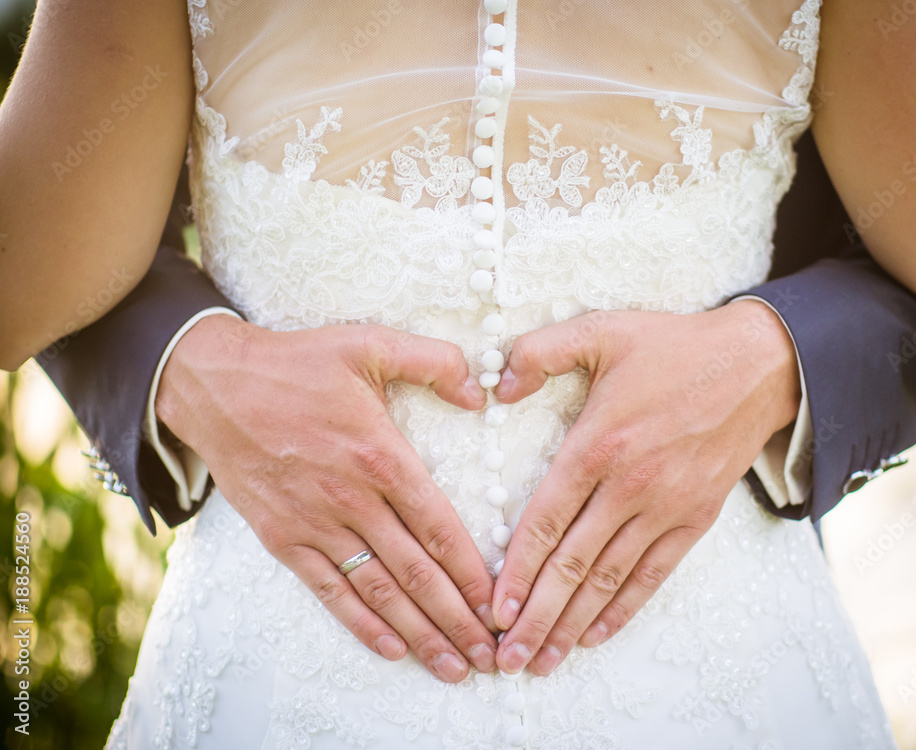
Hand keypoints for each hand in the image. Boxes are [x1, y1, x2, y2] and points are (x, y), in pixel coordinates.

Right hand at [156, 314, 497, 681]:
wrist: (215, 385)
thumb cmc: (297, 364)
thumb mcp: (369, 344)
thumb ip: (433, 362)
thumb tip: (481, 392)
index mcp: (380, 455)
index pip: (439, 527)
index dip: (472, 572)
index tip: (500, 605)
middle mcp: (351, 499)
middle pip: (416, 572)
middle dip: (458, 619)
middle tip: (491, 656)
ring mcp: (315, 523)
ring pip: (378, 590)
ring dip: (419, 633)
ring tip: (453, 666)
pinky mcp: (284, 538)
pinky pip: (328, 590)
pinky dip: (361, 623)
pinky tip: (391, 648)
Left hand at [489, 300, 800, 674]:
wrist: (757, 364)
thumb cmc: (673, 348)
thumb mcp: (602, 331)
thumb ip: (542, 352)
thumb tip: (499, 385)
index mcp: (598, 444)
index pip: (546, 519)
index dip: (517, 568)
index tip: (494, 607)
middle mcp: (630, 485)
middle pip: (573, 563)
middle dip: (536, 615)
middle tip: (507, 657)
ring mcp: (665, 507)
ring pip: (609, 579)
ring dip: (573, 624)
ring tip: (543, 660)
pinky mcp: (694, 518)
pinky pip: (653, 575)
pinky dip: (623, 609)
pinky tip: (596, 635)